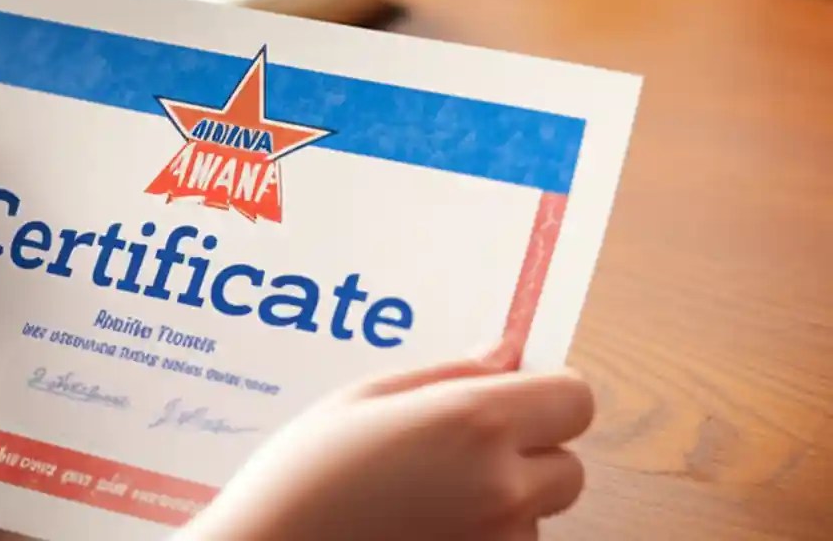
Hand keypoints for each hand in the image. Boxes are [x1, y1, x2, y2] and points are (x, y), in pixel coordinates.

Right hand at [182, 358, 593, 539]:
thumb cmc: (301, 476)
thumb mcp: (363, 399)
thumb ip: (448, 375)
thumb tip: (505, 355)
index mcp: (474, 422)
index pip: (576, 399)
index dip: (547, 396)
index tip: (514, 398)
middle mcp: (502, 487)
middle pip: (568, 466)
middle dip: (529, 455)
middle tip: (461, 453)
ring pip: (535, 516)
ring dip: (503, 505)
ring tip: (424, 498)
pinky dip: (480, 538)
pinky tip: (421, 527)